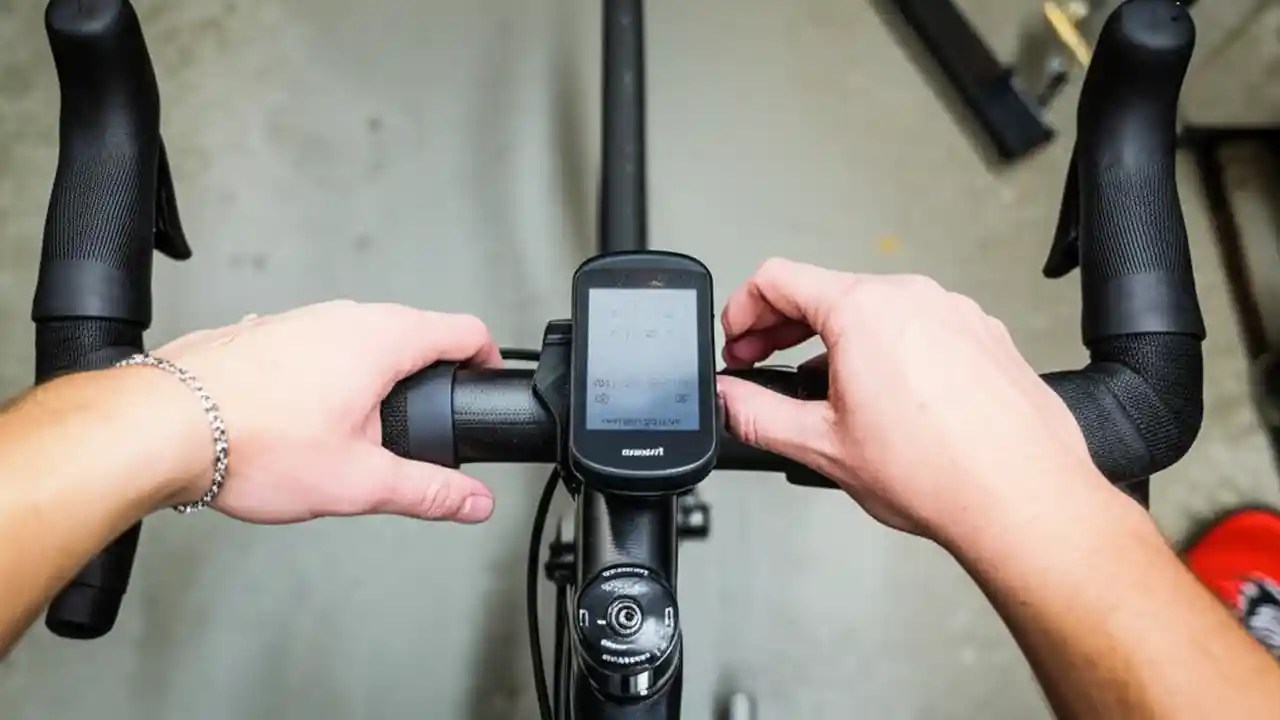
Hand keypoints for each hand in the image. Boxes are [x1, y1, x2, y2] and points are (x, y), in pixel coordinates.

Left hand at [153, 301, 500, 523]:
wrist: (161, 428)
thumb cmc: (252, 443)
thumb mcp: (358, 481)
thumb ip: (427, 490)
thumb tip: (473, 501)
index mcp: (382, 339)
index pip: (463, 329)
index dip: (488, 358)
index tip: (489, 381)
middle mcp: (343, 317)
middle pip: (413, 332)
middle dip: (430, 375)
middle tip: (428, 422)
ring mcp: (299, 319)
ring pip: (360, 337)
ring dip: (375, 374)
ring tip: (361, 431)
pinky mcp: (264, 332)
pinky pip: (317, 345)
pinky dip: (328, 374)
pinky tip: (305, 420)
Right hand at [718, 259, 1104, 543]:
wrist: (1023, 499)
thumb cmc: (939, 473)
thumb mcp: (821, 446)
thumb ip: (757, 414)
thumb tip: (729, 398)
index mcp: (865, 310)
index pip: (778, 279)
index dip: (741, 309)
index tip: (737, 341)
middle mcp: (913, 298)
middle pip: (827, 290)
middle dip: (783, 327)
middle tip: (764, 364)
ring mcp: (955, 314)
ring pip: (876, 309)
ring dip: (837, 340)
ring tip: (827, 391)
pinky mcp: (985, 336)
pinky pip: (921, 327)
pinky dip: (889, 350)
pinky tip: (887, 398)